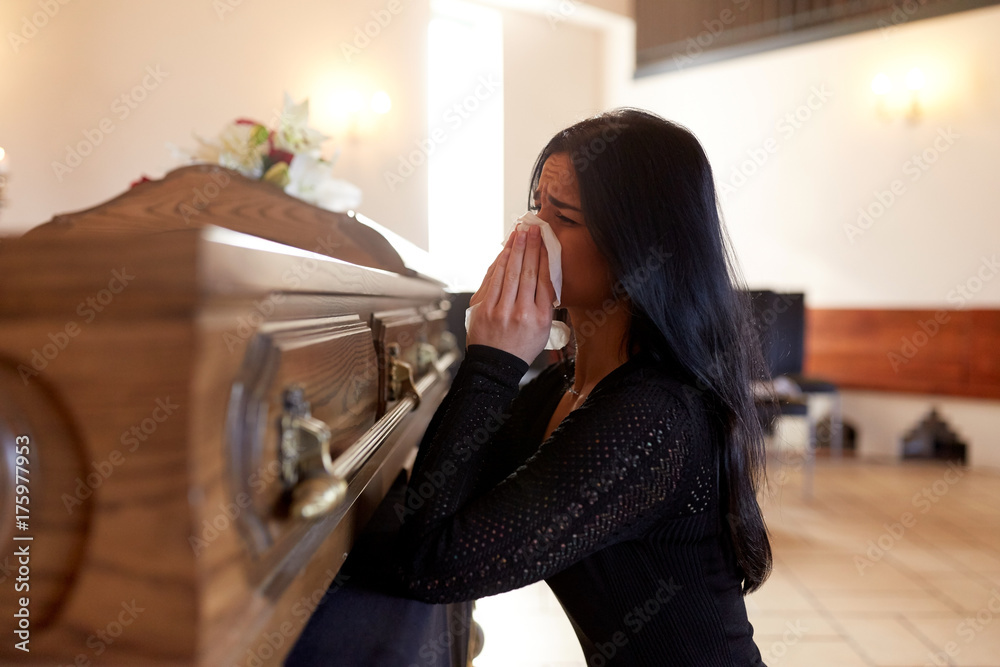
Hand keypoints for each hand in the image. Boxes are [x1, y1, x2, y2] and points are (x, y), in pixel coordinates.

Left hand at [468, 225, 554, 364]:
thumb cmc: (522, 346)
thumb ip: (545, 302)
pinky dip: (499, 262)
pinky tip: (505, 251)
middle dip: (530, 246)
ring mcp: (501, 310)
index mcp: (541, 317)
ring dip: (515, 249)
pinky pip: (493, 279)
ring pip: (510, 272)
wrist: (496, 365)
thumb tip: (545, 272)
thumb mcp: (543, 329)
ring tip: (520, 233)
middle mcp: (522, 312)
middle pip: (527, 271)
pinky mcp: (484, 308)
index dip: (544, 256)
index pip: (544, 279)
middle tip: (533, 228)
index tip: (545, 241)